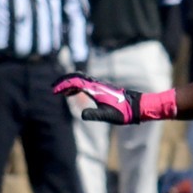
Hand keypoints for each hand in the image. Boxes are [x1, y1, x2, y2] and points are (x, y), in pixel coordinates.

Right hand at [53, 73, 175, 124]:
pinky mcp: (104, 88)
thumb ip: (94, 115)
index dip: (63, 85)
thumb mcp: (108, 116)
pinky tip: (75, 92)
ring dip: (70, 82)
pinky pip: (87, 82)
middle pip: (76, 76)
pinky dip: (77, 84)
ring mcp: (101, 85)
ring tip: (62, 91)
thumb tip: (81, 115)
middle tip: (53, 87)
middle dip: (63, 80)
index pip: (75, 82)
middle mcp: (97, 84)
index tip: (54, 91)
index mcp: (96, 89)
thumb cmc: (124, 112)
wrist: (139, 107)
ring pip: (81, 78)